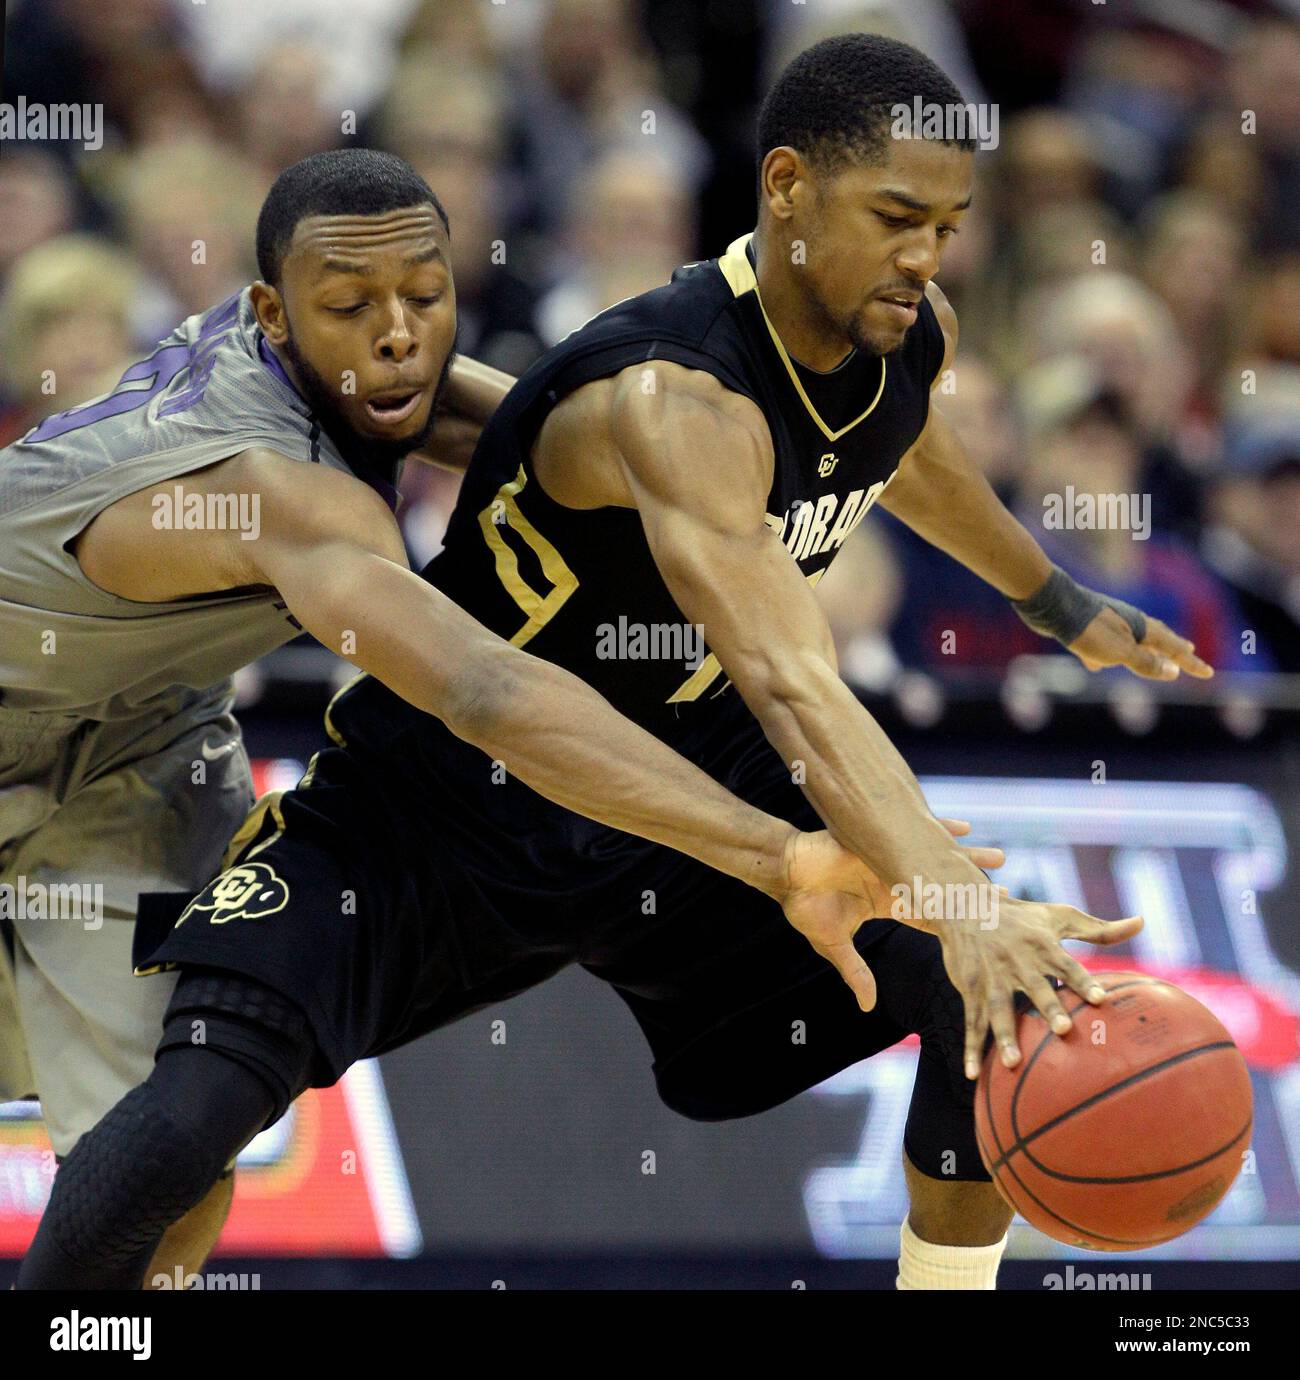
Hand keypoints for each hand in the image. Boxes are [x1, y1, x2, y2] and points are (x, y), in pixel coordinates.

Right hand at [776, 819, 1004, 1011]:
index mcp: (888, 903)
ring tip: (1000, 858)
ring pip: (936, 859)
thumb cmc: (805, 906)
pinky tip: (965, 828)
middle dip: (974, 892)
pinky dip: (939, 828)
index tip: (984, 930)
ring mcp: (890, 859)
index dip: (958, 923)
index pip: (931, 916)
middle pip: (943, 887)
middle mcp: (895, 881)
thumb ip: (855, 971)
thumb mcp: (833, 943)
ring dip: (968, 859)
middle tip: (1010, 897)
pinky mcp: (879, 840)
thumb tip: (868, 1006)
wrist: (787, 871)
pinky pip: (913, 830)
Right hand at [919, 892, 1143, 1078]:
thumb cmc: (1021, 915)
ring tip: (1012, 1063)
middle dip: (1049, 1008)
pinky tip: (971, 1074)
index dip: (1083, 982)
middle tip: (1064, 1030)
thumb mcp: (1059, 916)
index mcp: (1043, 946)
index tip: (1101, 1000)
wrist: (965, 905)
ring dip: (1004, 1036)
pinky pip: (971, 1021)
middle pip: (1036, 988)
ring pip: (999, 1009)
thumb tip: (1142, 923)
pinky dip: (970, 1048)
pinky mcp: (971, 988)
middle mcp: (1018, 962)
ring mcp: (992, 977)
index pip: (1068, 965)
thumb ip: (1100, 929)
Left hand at [1069, 607, 1212, 680]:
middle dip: (1174, 648)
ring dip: (1144, 649)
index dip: (1191, 663)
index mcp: (1142, 629)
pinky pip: (1102, 645)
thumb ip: (1145, 662)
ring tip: (1149, 654)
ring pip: (1131, 639)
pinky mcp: (1086, 627)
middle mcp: (1129, 622)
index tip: (1209, 673)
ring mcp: (1108, 622)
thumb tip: (1173, 671)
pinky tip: (1093, 665)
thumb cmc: (1088, 630)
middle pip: (1157, 638)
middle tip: (1190, 652)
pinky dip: (1105, 656)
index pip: (1174, 649)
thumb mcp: (1120, 652)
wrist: (1052, 604)